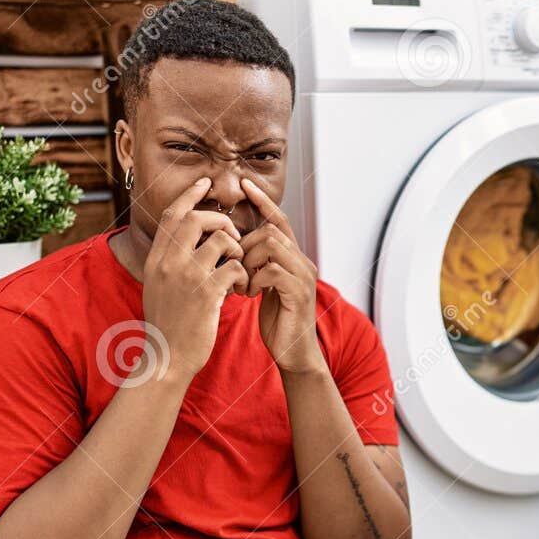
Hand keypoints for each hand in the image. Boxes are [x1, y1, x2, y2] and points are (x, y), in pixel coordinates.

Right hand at [140, 178, 248, 380]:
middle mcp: (169, 262)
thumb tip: (184, 241)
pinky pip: (235, 268)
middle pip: (199, 218)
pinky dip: (244, 276)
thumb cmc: (169, 324)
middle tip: (233, 237)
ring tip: (238, 269)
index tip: (207, 183)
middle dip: (222, 221)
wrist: (167, 357)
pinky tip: (241, 290)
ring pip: (222, 241)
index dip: (192, 194)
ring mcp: (187, 277)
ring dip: (238, 251)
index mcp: (156, 258)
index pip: (174, 214)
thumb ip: (169, 261)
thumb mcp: (159, 287)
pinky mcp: (207, 294)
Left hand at [242, 178, 324, 375]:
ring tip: (241, 282)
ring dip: (248, 260)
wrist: (294, 354)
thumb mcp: (264, 286)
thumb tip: (235, 245)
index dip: (263, 201)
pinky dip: (254, 278)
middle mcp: (303, 262)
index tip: (244, 184)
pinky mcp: (299, 293)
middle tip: (234, 266)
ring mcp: (304, 276)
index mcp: (295, 258)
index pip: (279, 219)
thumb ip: (257, 264)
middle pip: (271, 230)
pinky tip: (249, 293)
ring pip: (271, 245)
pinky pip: (272, 269)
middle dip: (246, 243)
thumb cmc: (277, 321)